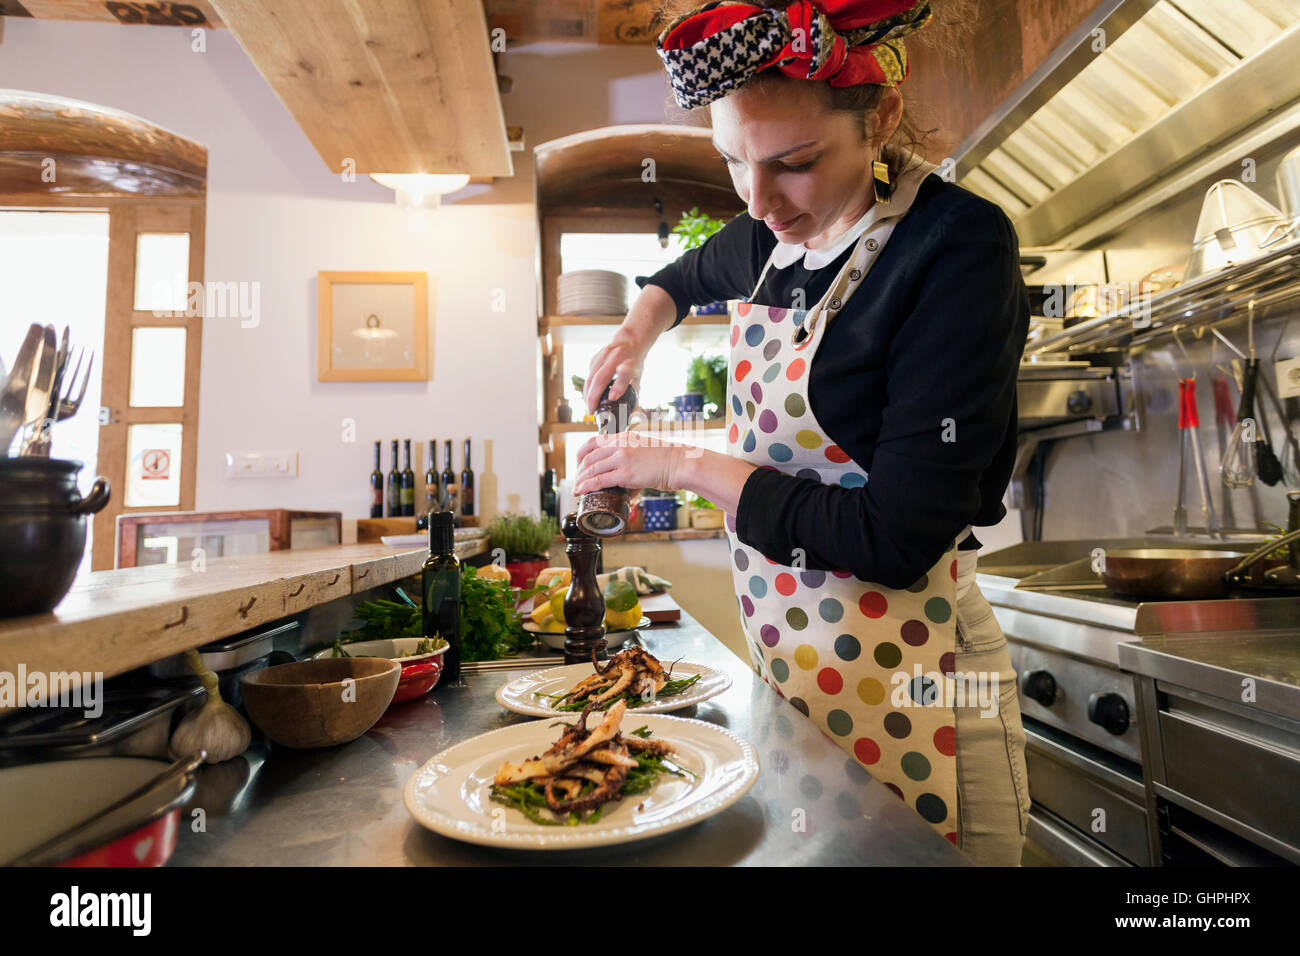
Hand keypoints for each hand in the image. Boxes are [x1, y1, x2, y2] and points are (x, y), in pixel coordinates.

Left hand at [573, 432, 691, 495]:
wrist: (680, 462)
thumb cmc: (667, 460)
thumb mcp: (644, 453)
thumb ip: (631, 465)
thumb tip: (627, 488)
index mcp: (622, 438)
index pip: (592, 441)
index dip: (581, 454)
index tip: (579, 465)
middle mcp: (619, 444)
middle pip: (588, 456)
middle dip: (579, 471)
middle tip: (578, 481)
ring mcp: (621, 458)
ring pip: (591, 468)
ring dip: (580, 480)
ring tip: (576, 489)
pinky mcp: (625, 473)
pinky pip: (599, 480)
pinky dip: (586, 486)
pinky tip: (580, 491)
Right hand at [583, 326, 648, 414]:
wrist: (629, 342)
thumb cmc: (635, 364)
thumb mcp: (639, 378)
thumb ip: (635, 395)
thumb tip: (634, 415)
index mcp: (631, 363)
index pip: (625, 372)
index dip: (619, 385)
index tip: (612, 398)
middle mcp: (616, 357)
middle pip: (600, 378)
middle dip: (593, 398)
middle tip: (592, 411)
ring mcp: (603, 355)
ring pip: (590, 378)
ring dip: (587, 395)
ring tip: (589, 407)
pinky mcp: (595, 357)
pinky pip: (588, 375)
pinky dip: (587, 388)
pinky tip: (589, 397)